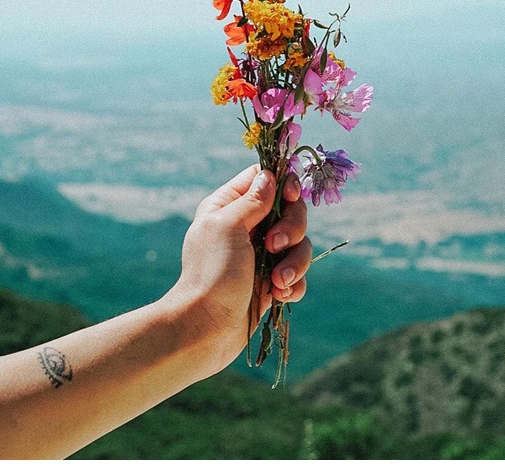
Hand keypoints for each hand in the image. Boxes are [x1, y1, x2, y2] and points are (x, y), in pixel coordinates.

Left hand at [168, 165, 311, 372]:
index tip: (291, 196)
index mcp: (228, 207)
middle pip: (290, 210)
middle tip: (274, 246)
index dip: (284, 183)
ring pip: (299, 245)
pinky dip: (294, 284)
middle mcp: (245, 228)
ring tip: (277, 282)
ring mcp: (260, 256)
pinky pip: (297, 275)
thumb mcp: (227, 227)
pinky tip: (279, 295)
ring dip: (295, 263)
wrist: (205, 327)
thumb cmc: (211, 274)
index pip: (264, 180)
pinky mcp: (271, 283)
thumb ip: (252, 201)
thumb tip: (270, 176)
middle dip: (292, 228)